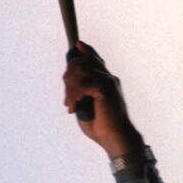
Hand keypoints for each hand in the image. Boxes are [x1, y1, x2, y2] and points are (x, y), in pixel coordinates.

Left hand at [62, 43, 143, 157]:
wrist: (115, 137)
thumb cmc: (101, 126)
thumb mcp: (86, 105)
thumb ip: (80, 91)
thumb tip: (68, 80)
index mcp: (106, 80)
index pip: (95, 58)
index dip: (86, 50)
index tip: (77, 45)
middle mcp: (108, 77)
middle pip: (82, 62)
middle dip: (69, 77)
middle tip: (67, 99)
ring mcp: (108, 81)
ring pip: (80, 71)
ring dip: (70, 89)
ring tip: (70, 106)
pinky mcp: (105, 88)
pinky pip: (82, 83)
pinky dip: (73, 96)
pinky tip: (74, 108)